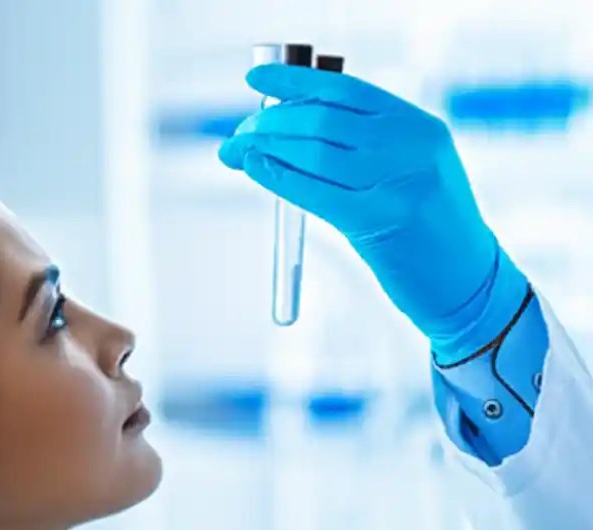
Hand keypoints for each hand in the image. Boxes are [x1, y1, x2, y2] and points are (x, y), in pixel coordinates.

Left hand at [219, 64, 528, 361]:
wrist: (466, 279)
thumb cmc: (425, 225)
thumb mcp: (408, 168)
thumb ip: (363, 143)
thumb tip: (286, 123)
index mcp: (417, 125)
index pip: (344, 90)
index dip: (295, 80)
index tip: (258, 78)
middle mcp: (411, 145)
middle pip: (321, 119)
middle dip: (269, 123)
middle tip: (238, 134)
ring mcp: (398, 181)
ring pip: (313, 152)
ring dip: (264, 148)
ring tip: (236, 151)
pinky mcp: (379, 220)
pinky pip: (313, 191)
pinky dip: (277, 176)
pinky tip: (254, 167)